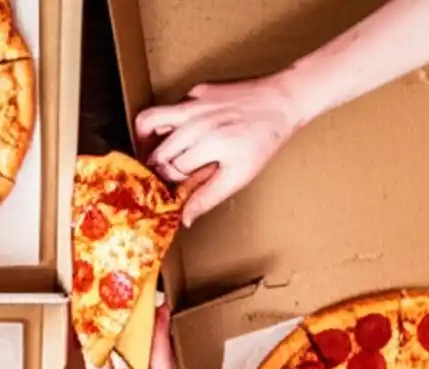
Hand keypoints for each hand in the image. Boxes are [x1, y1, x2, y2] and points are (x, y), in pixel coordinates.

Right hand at [135, 73, 307, 226]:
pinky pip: (168, 108)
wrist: (284, 101)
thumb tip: (184, 218)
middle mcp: (196, 122)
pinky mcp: (196, 91)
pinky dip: (166, 124)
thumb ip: (207, 198)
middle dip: (157, 170)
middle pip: (156, 153)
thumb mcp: (239, 176)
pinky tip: (179, 134)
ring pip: (148, 122)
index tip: (171, 192)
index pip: (170, 172)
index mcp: (209, 144)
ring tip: (151, 154)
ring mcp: (193, 103)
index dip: (168, 186)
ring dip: (144, 141)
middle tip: (164, 178)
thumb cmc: (264, 140)